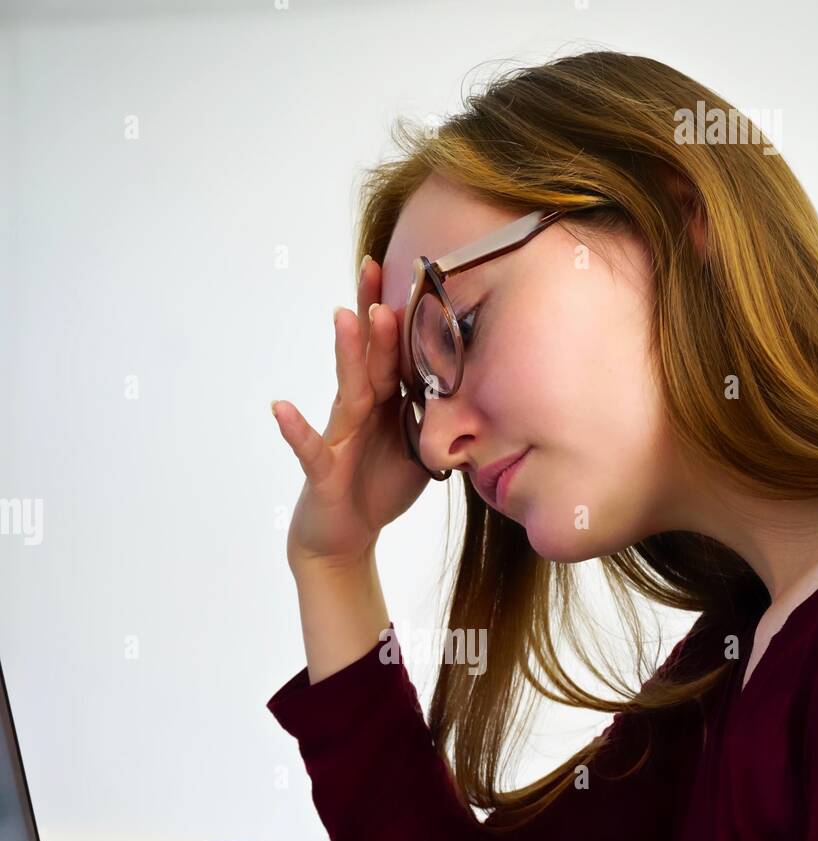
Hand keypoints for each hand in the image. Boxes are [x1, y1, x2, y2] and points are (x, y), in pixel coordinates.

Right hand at [271, 257, 430, 573]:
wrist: (345, 536)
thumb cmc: (379, 488)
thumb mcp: (420, 452)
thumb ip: (437, 419)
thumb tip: (477, 390)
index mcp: (387, 403)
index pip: (396, 352)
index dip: (403, 314)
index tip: (414, 269)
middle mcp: (361, 411)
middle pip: (370, 356)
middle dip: (373, 314)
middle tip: (374, 267)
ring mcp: (340, 437)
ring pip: (346, 390)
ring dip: (345, 354)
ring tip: (344, 316)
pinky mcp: (323, 470)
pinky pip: (309, 448)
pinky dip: (295, 430)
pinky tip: (282, 408)